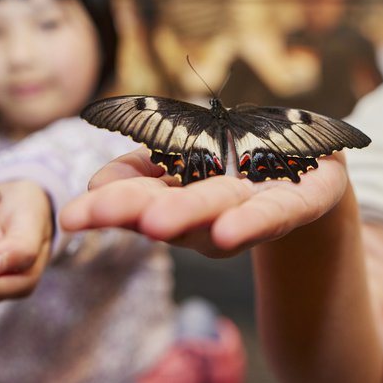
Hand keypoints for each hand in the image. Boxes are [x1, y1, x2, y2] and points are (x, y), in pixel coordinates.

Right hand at [59, 147, 348, 257]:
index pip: (137, 200)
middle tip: (97, 212)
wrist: (311, 159)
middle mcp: (212, 212)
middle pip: (171, 210)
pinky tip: (230, 232)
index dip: (106, 207)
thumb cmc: (236, 153)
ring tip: (157, 224)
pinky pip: (278, 212)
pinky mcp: (303, 201)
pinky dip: (253, 222)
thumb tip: (99, 184)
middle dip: (135, 210)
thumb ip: (143, 167)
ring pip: (218, 211)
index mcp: (179, 196)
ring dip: (187, 216)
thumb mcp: (184, 151)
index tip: (71, 216)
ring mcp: (255, 209)